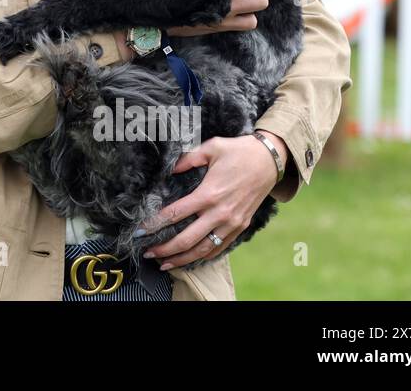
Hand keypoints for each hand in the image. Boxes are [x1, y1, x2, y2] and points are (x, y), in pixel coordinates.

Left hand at [139, 131, 284, 268]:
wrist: (270, 160)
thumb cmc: (238, 151)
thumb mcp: (211, 147)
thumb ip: (187, 159)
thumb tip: (168, 168)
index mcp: (209, 194)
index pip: (176, 214)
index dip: (156, 224)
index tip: (140, 231)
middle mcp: (220, 213)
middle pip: (187, 239)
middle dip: (165, 249)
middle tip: (148, 252)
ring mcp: (232, 223)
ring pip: (203, 249)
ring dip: (182, 258)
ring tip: (165, 263)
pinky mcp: (241, 226)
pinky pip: (220, 247)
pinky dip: (203, 256)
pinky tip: (190, 259)